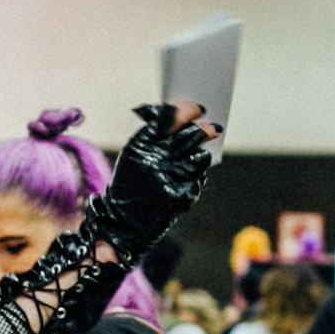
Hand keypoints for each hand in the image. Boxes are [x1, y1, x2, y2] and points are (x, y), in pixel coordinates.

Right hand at [94, 102, 220, 247]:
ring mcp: (166, 180)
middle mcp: (152, 161)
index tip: (198, 109)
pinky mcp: (178, 198)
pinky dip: (196, 176)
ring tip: (199, 156)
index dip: (187, 111)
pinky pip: (197, 180)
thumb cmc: (130, 185)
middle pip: (188, 136)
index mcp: (139, 146)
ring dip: (202, 155)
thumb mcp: (133, 156)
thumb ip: (154, 136)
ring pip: (198, 158)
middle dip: (202, 130)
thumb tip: (184, 117)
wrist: (121, 224)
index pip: (168, 119)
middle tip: (213, 128)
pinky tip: (189, 178)